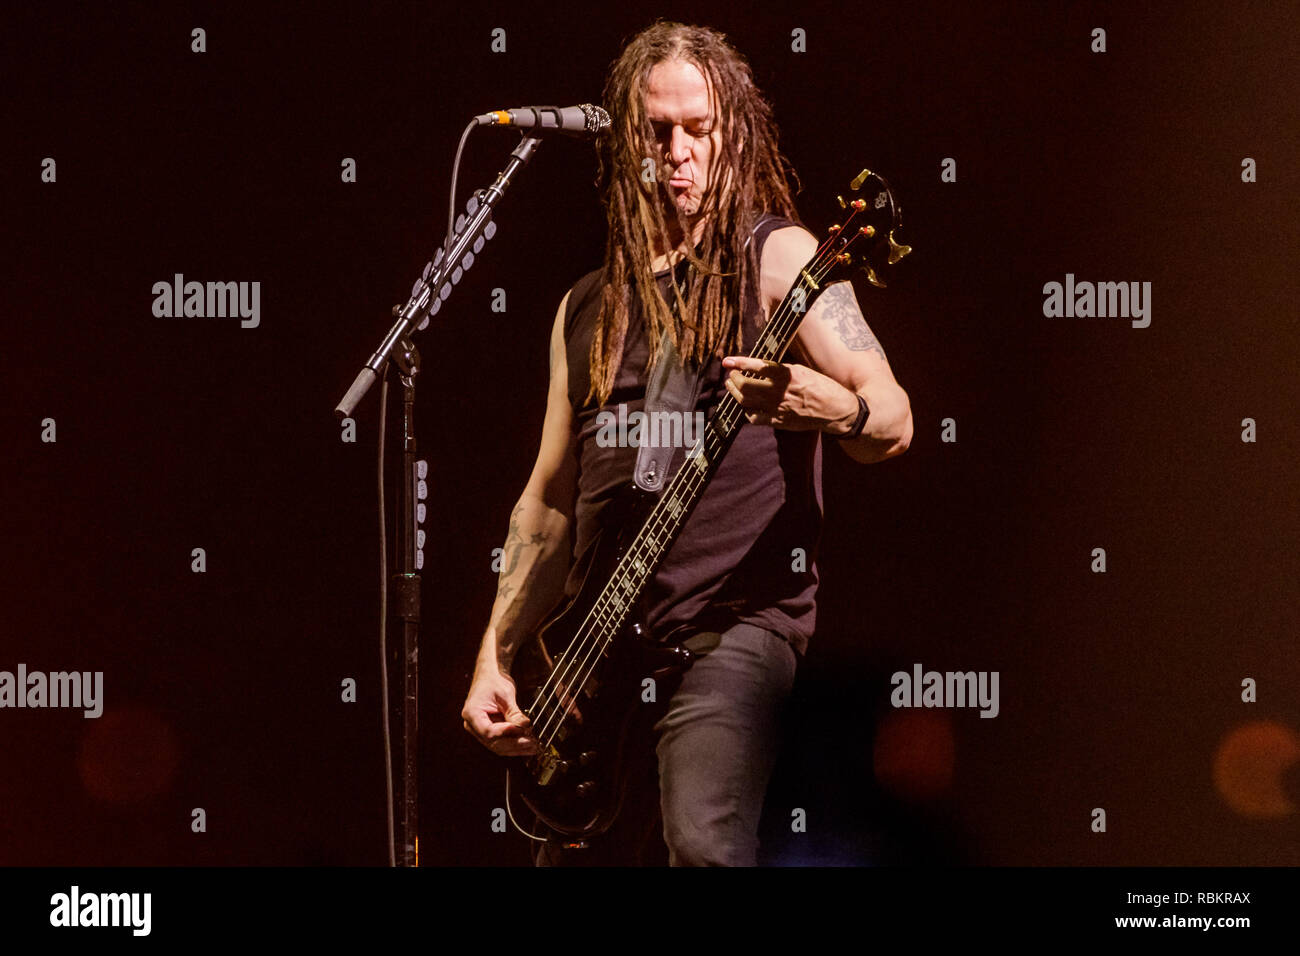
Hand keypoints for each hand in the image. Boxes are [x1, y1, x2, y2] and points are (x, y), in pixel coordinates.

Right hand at [461, 665, 539, 755]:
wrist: (490, 676)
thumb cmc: (493, 681)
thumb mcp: (505, 694)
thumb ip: (513, 712)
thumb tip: (524, 726)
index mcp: (472, 713)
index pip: (488, 731)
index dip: (506, 733)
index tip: (521, 730)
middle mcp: (472, 725)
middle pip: (493, 742)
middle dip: (514, 744)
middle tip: (531, 742)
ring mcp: (480, 730)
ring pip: (498, 746)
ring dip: (516, 748)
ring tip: (533, 746)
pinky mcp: (489, 731)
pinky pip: (501, 743)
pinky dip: (514, 745)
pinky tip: (527, 746)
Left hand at [722, 356, 859, 433]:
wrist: (836, 411)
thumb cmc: (821, 387)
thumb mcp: (803, 371)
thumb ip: (782, 370)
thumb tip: (760, 366)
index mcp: (788, 375)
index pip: (757, 367)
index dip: (739, 363)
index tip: (728, 361)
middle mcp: (781, 391)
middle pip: (746, 385)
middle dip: (734, 378)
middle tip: (732, 374)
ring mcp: (778, 408)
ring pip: (746, 401)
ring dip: (735, 392)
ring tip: (731, 386)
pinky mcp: (778, 421)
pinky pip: (754, 417)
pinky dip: (745, 410)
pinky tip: (744, 405)